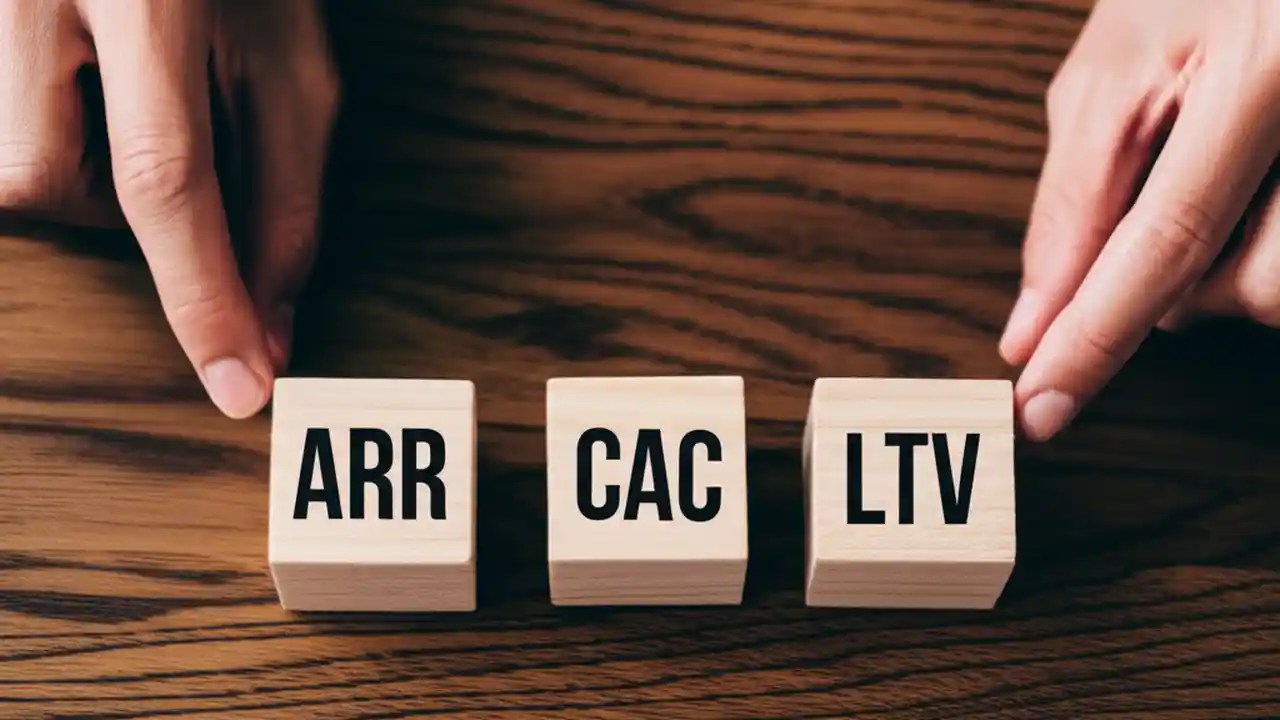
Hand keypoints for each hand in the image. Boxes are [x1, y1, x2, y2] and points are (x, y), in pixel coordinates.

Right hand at [0, 1, 337, 417]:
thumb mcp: (295, 70)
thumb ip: (287, 196)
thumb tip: (268, 325)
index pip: (161, 173)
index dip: (199, 294)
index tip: (238, 388)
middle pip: (40, 176)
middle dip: (116, 204)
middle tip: (171, 138)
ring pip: (6, 163)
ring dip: (81, 171)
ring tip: (134, 101)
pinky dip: (51, 138)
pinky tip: (92, 91)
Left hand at [1000, 0, 1279, 440]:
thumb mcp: (1118, 66)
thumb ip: (1075, 195)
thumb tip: (1034, 322)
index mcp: (1269, 68)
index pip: (1165, 239)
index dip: (1095, 337)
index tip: (1039, 407)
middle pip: (1250, 287)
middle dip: (1174, 285)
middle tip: (1162, 202)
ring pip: (1275, 291)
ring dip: (1223, 272)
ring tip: (1219, 184)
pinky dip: (1256, 255)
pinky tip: (1252, 202)